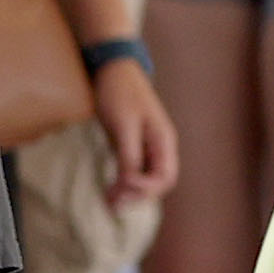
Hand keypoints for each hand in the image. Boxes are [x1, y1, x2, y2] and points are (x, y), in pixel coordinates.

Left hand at [92, 50, 182, 201]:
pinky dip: (122, 183)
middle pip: (158, 183)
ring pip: (145, 180)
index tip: (122, 188)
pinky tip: (108, 190)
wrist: (112, 69)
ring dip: (129, 193)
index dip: (146, 189)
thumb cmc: (119, 94)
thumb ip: (129, 156)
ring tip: (107, 202)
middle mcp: (160, 146)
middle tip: (111, 204)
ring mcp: (148, 146)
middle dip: (138, 196)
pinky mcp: (133, 145)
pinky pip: (134, 171)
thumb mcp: (123, 127)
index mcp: (163, 140)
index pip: (165, 177)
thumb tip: (130, 185)